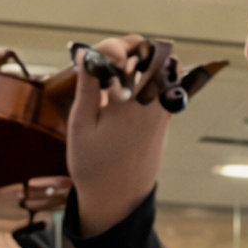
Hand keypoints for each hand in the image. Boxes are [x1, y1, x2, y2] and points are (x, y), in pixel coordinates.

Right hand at [66, 34, 171, 237]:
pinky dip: (147, 79)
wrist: (117, 200)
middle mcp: (155, 103)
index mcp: (133, 102)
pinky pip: (164, 87)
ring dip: (143, 63)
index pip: (136, 52)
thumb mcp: (81, 125)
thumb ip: (87, 85)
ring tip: (117, 75)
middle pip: (159, 53)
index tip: (95, 58)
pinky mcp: (164, 121)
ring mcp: (163, 112)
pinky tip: (124, 92)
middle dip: (133, 48)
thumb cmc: (94, 166)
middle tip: (108, 60)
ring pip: (166, 68)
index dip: (114, 47)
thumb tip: (86, 53)